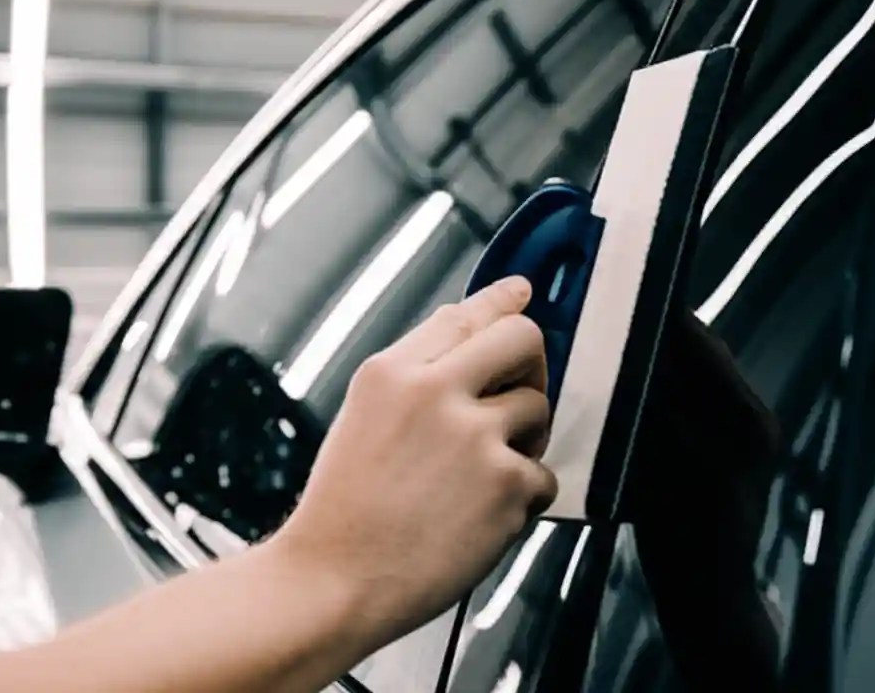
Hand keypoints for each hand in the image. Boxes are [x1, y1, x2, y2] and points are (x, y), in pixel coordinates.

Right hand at [271, 275, 556, 649]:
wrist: (331, 583)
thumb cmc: (344, 511)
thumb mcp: (362, 417)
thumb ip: (415, 371)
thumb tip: (466, 322)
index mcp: (392, 372)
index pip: (465, 315)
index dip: (503, 302)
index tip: (522, 293)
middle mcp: (434, 392)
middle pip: (523, 340)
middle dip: (532, 364)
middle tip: (518, 394)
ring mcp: (475, 437)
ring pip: (539, 408)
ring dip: (524, 440)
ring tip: (480, 475)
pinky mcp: (506, 484)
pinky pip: (543, 476)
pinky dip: (522, 500)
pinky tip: (480, 517)